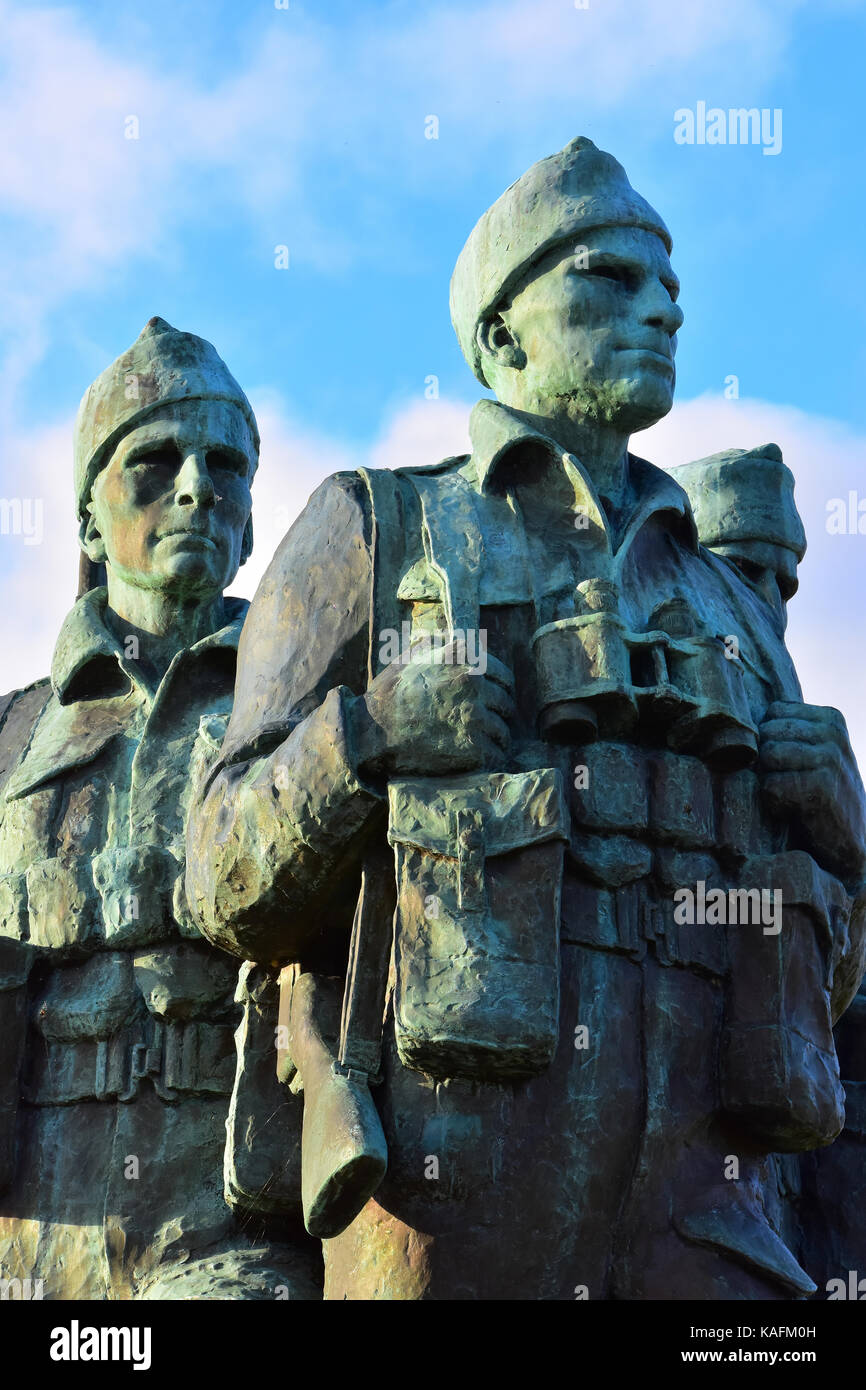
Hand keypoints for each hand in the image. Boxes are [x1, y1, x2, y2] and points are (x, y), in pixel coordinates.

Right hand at [348, 638, 514, 780]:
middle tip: (493, 725)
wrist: (371, 730)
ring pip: (502, 730)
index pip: (503, 676)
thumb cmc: (388, 694)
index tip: (496, 700)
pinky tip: (483, 759)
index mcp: (464, 658)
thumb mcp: (409, 657)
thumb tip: (446, 638)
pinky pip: (495, 753)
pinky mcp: (473, 746)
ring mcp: (475, 714)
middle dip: (500, 715)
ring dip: (497, 739)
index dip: (501, 690)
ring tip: (490, 745)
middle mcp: (474, 682)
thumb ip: (434, 645)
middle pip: (506, 704)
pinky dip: (491, 758)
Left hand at [759, 700, 865, 885]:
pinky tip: (794, 809)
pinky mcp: (821, 787)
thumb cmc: (819, 793)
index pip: (773, 712)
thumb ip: (787, 730)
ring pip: (767, 757)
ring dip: (770, 782)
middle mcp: (832, 734)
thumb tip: (736, 718)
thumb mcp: (813, 751)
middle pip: (766, 734)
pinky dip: (774, 802)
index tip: (790, 762)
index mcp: (831, 719)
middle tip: (788, 782)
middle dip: (768, 762)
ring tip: (791, 795)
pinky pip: (770, 785)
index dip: (771, 740)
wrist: (847, 839)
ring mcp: (829, 758)